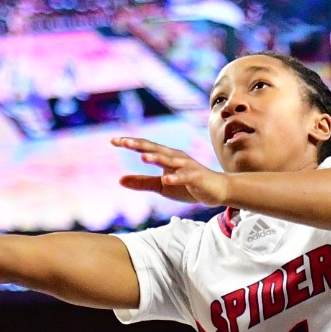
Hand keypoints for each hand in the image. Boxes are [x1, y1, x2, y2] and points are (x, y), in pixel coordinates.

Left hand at [113, 137, 232, 205]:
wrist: (217, 190)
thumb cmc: (188, 186)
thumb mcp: (161, 186)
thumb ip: (142, 182)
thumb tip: (119, 180)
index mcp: (166, 157)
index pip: (146, 148)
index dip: (131, 143)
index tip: (113, 140)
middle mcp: (175, 157)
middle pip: (155, 149)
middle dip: (139, 145)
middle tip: (123, 142)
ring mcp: (187, 166)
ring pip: (170, 160)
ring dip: (157, 158)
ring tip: (143, 157)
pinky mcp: (196, 177)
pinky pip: (185, 177)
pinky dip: (176, 177)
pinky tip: (166, 179)